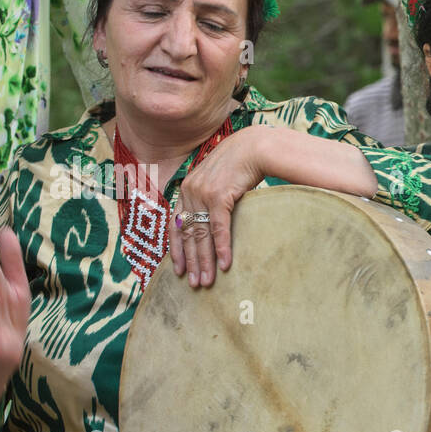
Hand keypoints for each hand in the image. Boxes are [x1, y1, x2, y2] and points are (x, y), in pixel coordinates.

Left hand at [170, 126, 266, 287]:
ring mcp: (202, 193)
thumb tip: (212, 220)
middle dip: (191, 262)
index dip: (176, 249)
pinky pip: (218, 228)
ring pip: (201, 235)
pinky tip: (225, 264)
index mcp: (187, 189)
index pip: (175, 225)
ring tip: (207, 281)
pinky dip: (221, 248)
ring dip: (204, 261)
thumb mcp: (218, 181)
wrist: (254, 147)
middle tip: (194, 284)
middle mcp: (189, 191)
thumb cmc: (240, 165)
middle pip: (187, 234)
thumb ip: (210, 199)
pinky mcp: (219, 195)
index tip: (177, 269)